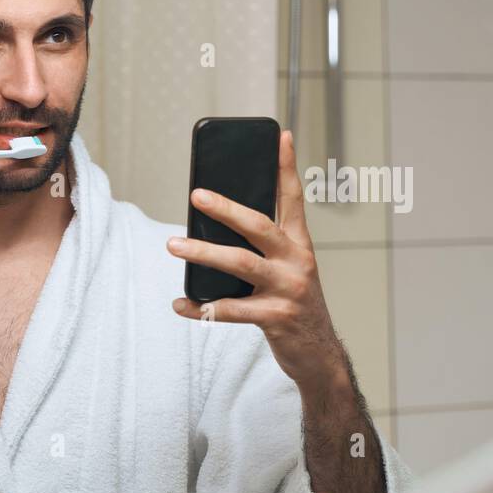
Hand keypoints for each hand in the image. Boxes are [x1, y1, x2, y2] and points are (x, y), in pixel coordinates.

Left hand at [166, 130, 348, 394]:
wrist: (319, 355)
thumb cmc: (294, 306)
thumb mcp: (290, 271)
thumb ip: (265, 249)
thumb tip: (217, 226)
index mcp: (300, 245)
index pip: (293, 199)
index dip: (287, 167)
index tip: (282, 136)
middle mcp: (298, 262)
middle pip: (260, 226)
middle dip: (226, 209)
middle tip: (196, 195)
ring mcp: (288, 290)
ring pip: (241, 264)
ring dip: (204, 254)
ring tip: (173, 245)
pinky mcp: (275, 319)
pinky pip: (230, 311)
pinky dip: (201, 307)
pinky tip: (180, 304)